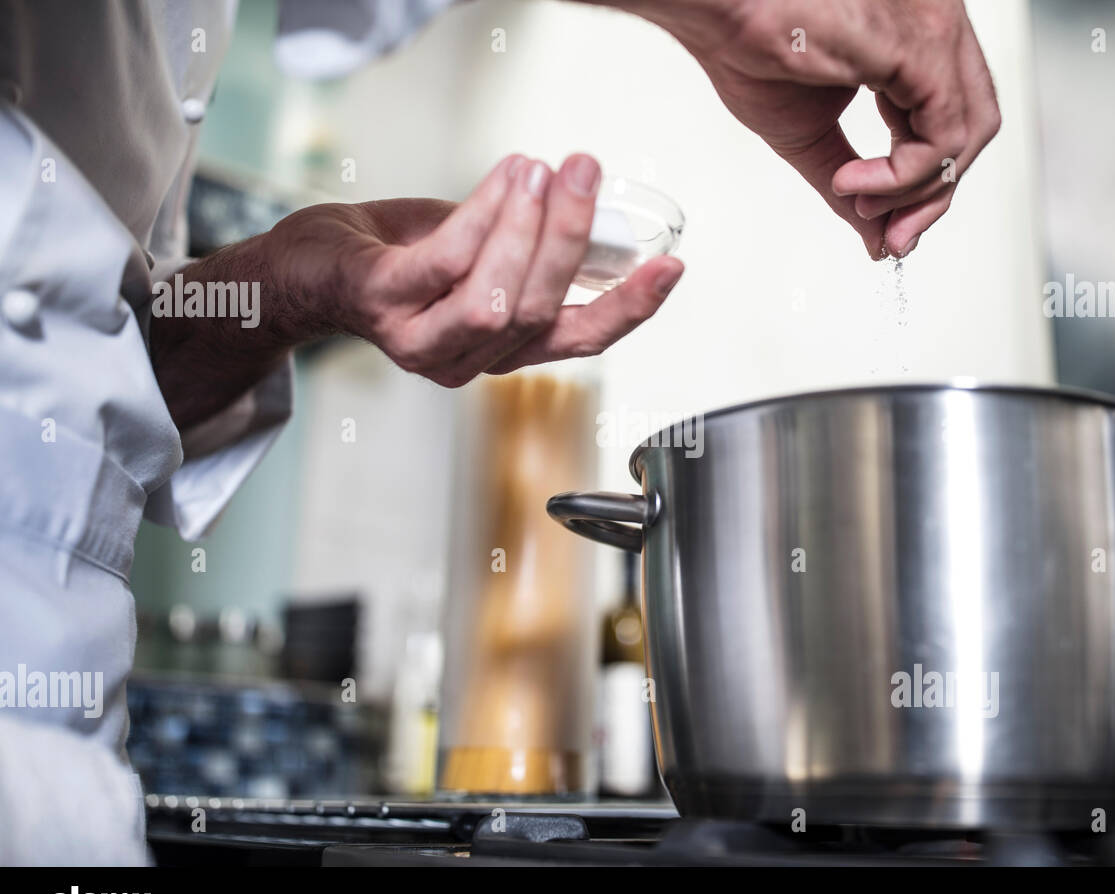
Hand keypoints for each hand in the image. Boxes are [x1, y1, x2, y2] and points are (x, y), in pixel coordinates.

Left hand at [267, 153, 683, 386]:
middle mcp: (466, 360)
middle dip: (571, 238)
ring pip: (497, 299)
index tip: (670, 267)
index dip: (629, 308)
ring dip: (526, 229)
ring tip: (539, 171)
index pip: (578, 340)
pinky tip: (502, 179)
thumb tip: (586, 208)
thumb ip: (525, 246)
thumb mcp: (473, 253)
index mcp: (501, 350)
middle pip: (540, 313)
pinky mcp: (381, 307)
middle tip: (585, 172)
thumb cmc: (394, 258)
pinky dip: (482, 215)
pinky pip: (445, 264)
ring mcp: (420, 342)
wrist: (302, 268)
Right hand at [618, 0, 999, 258]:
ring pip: (965, 136)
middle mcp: (935, 27)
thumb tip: (879, 238)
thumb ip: (856, 189)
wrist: (720, 17)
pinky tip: (853, 183)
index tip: (890, 230)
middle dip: (933, 195)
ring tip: (860, 201)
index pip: (952, 122)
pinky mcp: (922, 45)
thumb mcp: (814, 140)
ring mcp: (934, 30)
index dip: (926, 184)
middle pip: (974, 128)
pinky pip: (942, 135)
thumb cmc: (750, 51)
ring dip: (913, 192)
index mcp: (914, 42)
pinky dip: (903, 177)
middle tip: (893, 236)